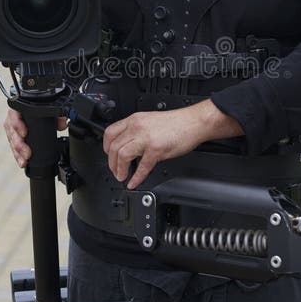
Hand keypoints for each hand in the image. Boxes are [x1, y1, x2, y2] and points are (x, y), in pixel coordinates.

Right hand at [3, 108, 66, 167]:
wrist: (42, 111)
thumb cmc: (44, 108)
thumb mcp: (52, 109)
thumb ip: (58, 115)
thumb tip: (63, 124)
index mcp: (20, 108)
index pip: (14, 114)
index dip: (17, 124)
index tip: (24, 133)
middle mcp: (14, 118)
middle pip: (12, 131)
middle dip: (18, 144)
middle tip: (27, 153)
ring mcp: (14, 129)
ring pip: (12, 141)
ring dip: (18, 152)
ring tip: (24, 161)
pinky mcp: (15, 138)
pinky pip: (14, 147)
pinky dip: (18, 156)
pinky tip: (23, 162)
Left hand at [103, 99, 242, 188]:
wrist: (194, 122)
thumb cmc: (177, 123)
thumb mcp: (150, 121)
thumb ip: (137, 131)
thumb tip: (128, 145)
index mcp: (135, 120)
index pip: (110, 133)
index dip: (106, 147)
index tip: (109, 155)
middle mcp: (137, 127)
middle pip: (114, 147)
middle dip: (111, 163)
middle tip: (115, 171)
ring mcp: (146, 138)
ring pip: (122, 155)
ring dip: (119, 170)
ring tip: (122, 176)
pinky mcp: (156, 149)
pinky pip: (142, 167)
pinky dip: (136, 177)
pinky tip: (135, 182)